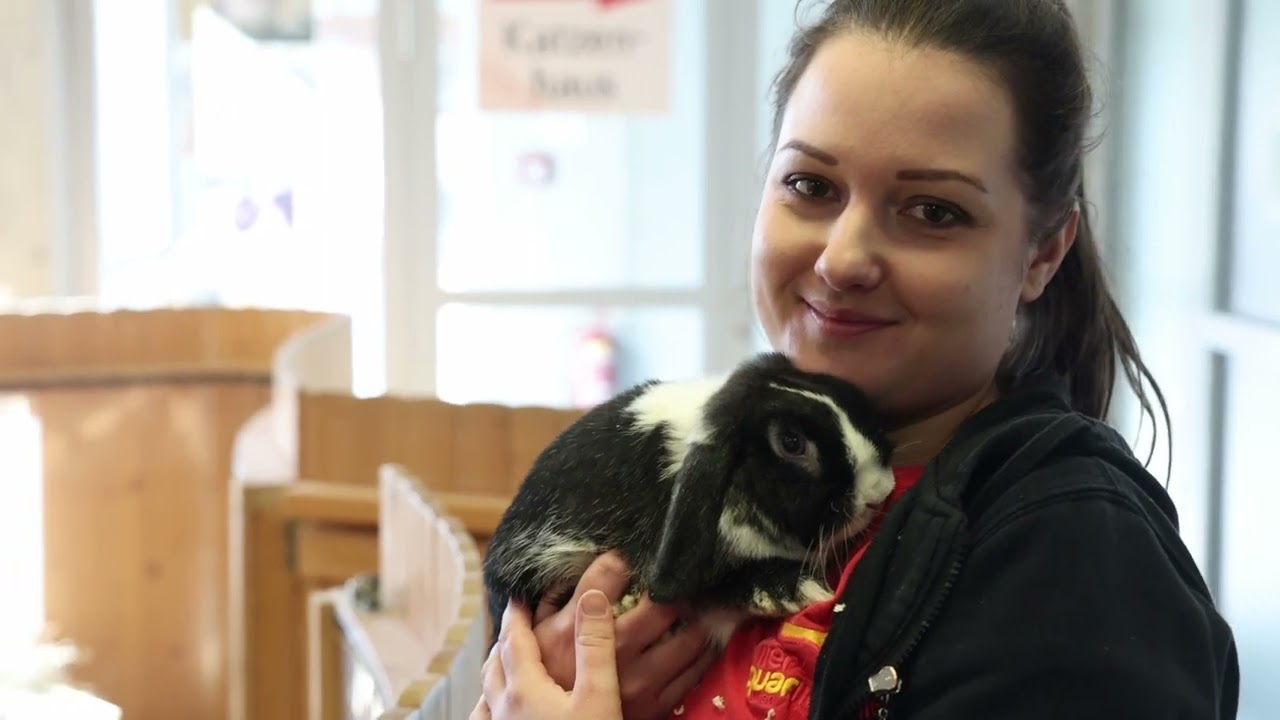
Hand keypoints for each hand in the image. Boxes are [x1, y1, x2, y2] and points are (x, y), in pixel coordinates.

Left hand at [473, 590, 622, 719]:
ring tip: (505, 662)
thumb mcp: (598, 695)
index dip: (517, 614)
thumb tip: (593, 597)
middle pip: (494, 665)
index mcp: (524, 688)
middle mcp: (503, 708)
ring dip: (495, 672)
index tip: (518, 596)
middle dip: (504, 640)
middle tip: (514, 623)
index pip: (514, 639)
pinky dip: (490, 705)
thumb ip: (595, 647)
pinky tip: (499, 708)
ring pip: (487, 694)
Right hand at [531, 552, 719, 719]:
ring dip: (700, 615)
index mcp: (579, 629)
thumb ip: (554, 598)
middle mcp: (614, 651)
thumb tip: (575, 558)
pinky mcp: (658, 704)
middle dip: (674, 584)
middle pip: (662, 604)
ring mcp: (641, 680)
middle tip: (680, 574)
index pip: (607, 575)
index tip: (631, 554)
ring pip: (691, 637)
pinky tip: (706, 633)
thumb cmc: (548, 675)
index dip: (622, 559)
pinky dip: (707, 647)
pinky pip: (697, 669)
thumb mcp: (538, 633)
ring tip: (702, 601)